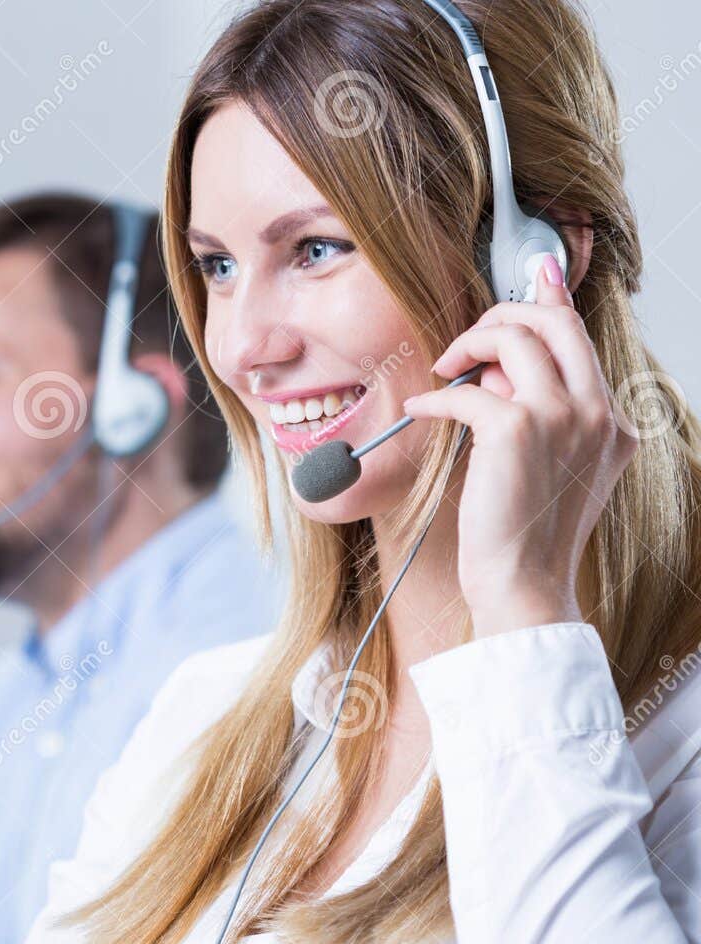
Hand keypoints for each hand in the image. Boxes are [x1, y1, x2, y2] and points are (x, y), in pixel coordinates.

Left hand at [401, 256, 636, 637]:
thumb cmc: (526, 533)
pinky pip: (466, 388)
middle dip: (502, 315)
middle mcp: (598, 412)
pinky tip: (419, 408)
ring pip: (514, 337)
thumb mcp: (552, 468)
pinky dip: (435, 395)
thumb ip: (541, 415)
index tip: (539, 272)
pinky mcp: (515, 429)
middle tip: (465, 342)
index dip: (555, 300)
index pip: (582, 340)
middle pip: (554, 322)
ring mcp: (562, 417)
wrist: (523, 583)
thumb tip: (497, 370)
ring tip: (443, 371)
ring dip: (468, 343)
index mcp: (613, 422)